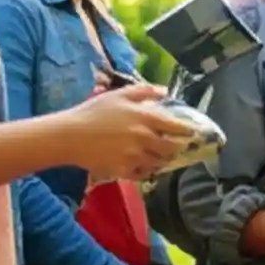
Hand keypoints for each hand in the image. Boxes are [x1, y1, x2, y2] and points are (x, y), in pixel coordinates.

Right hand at [59, 83, 194, 181]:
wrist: (69, 136)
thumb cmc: (94, 112)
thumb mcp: (119, 95)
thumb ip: (144, 91)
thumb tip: (165, 90)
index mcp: (145, 117)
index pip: (175, 126)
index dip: (188, 131)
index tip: (195, 133)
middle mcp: (143, 138)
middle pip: (171, 147)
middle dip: (178, 147)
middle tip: (179, 146)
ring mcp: (135, 156)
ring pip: (159, 162)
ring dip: (164, 160)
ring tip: (163, 156)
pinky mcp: (124, 170)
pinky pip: (144, 174)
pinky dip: (148, 170)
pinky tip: (145, 165)